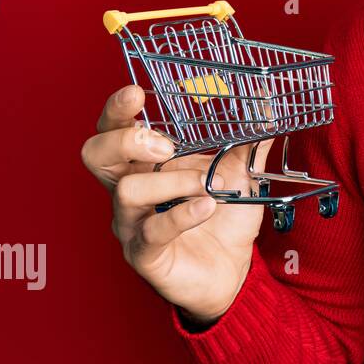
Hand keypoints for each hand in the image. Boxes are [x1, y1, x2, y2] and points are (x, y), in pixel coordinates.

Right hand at [80, 84, 275, 324]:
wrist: (233, 271)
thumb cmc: (224, 218)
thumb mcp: (240, 173)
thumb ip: (248, 141)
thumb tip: (267, 102)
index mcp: (145, 164)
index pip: (112, 130)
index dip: (117, 110)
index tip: (136, 93)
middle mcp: (129, 190)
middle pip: (95, 155)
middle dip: (126, 140)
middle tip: (166, 144)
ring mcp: (132, 223)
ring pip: (128, 191)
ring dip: (171, 181)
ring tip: (207, 185)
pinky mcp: (144, 254)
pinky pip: (152, 231)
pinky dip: (181, 214)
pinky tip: (207, 206)